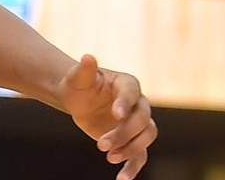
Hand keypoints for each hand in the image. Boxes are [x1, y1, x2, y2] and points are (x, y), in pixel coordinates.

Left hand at [56, 54, 155, 179]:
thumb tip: (88, 57)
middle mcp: (138, 104)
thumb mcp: (77, 78)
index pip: (132, 94)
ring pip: (147, 137)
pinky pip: (140, 155)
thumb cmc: (78, 85)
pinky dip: (133, 167)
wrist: (79, 100)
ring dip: (131, 149)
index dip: (125, 104)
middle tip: (101, 144)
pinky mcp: (132, 140)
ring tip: (109, 157)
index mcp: (127, 84)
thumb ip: (84, 70)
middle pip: (142, 120)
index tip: (115, 114)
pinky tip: (122, 179)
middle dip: (124, 133)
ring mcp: (138, 123)